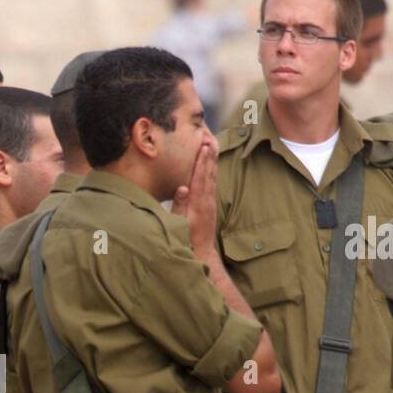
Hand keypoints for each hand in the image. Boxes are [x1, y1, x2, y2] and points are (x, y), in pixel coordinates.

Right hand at [170, 135, 218, 256]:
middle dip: (209, 156)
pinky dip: (212, 171)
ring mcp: (210, 203)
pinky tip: (211, 165)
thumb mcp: (179, 224)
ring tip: (212, 146)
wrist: (201, 253)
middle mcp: (207, 201)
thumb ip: (180, 205)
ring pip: (213, 177)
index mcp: (198, 204)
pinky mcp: (211, 205)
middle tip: (209, 139)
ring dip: (212, 161)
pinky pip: (213, 183)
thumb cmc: (186, 240)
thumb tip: (183, 187)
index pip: (200, 178)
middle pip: (209, 174)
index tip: (202, 147)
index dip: (201, 161)